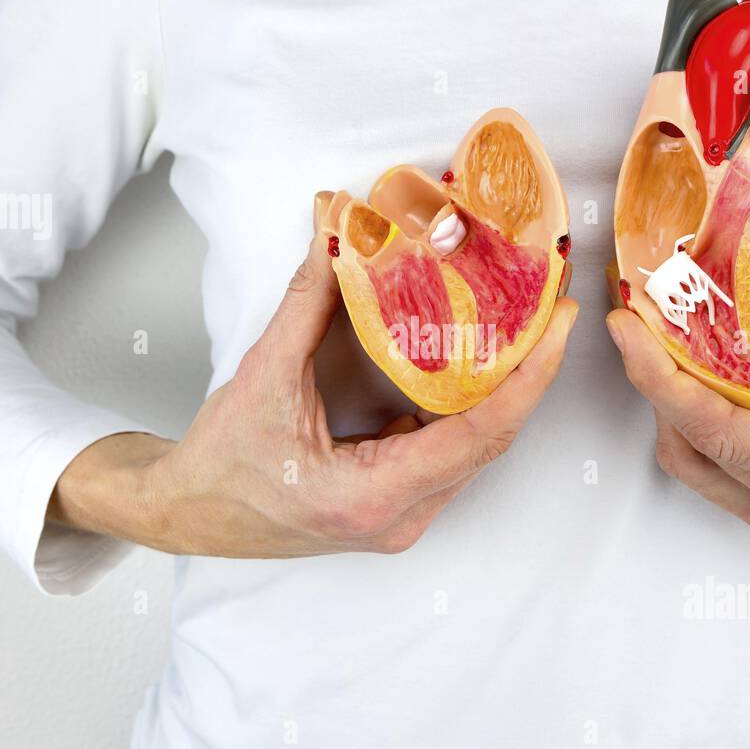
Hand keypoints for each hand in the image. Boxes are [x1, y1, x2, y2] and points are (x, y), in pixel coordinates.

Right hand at [50, 229, 577, 557]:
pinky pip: (450, 455)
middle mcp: (399, 518)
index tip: (559, 324)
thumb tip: (338, 229)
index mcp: (372, 497)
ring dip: (502, 390)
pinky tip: (473, 362)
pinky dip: (468, 408)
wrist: (189, 512)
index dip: (529, 377)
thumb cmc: (220, 463)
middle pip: (490, 442)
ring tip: (526, 327)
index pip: (479, 435)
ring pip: (474, 450)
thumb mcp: (264, 376)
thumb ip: (308, 302)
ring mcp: (401, 519)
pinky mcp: (395, 508)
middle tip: (552, 310)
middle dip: (528, 374)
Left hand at [607, 219, 749, 588]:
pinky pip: (716, 479)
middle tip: (637, 321)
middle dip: (648, 381)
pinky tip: (705, 387)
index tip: (630, 329)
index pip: (721, 429)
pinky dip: (695, 431)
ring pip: (693, 468)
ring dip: (667, 408)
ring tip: (663, 347)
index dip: (661, 378)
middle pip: (688, 446)